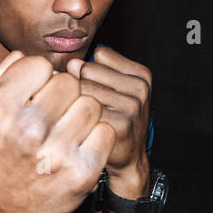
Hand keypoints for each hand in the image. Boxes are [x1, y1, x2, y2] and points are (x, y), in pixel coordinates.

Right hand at [0, 51, 115, 212]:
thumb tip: (26, 56)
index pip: (41, 65)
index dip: (38, 78)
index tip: (32, 95)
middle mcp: (28, 130)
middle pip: (69, 83)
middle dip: (61, 94)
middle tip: (49, 115)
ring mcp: (58, 154)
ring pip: (91, 104)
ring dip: (80, 114)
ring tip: (63, 130)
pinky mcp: (82, 174)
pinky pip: (105, 132)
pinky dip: (94, 136)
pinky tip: (76, 145)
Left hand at [65, 45, 151, 195]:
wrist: (128, 158)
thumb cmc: (114, 118)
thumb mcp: (111, 88)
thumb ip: (92, 69)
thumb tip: (70, 63)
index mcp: (141, 75)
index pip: (100, 55)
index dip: (90, 71)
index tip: (96, 88)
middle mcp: (140, 89)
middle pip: (88, 69)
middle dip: (81, 85)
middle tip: (87, 105)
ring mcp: (132, 107)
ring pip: (82, 88)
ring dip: (76, 102)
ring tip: (84, 115)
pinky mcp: (119, 125)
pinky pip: (82, 109)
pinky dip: (75, 117)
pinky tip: (83, 126)